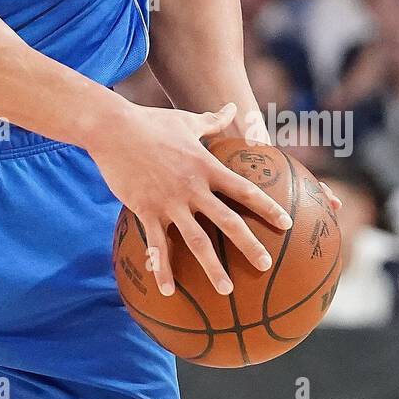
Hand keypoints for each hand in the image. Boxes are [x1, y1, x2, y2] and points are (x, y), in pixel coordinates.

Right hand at [89, 100, 293, 296]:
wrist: (113, 128)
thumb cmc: (151, 122)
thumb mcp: (186, 120)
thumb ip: (212, 121)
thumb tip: (231, 107)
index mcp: (205, 166)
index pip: (243, 189)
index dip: (266, 207)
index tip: (286, 224)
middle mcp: (192, 187)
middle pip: (227, 220)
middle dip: (249, 244)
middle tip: (266, 265)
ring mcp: (169, 201)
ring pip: (196, 240)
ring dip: (212, 266)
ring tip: (226, 291)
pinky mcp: (146, 210)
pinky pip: (157, 245)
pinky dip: (163, 269)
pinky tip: (168, 291)